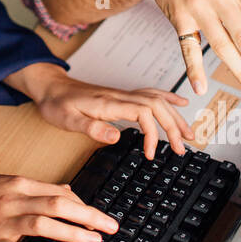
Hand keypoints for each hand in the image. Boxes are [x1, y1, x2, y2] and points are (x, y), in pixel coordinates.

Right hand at [0, 174, 119, 241]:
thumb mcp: (7, 183)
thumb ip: (38, 188)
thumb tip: (67, 192)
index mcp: (19, 184)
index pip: (60, 192)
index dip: (84, 205)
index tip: (101, 217)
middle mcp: (15, 200)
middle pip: (58, 204)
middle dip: (89, 216)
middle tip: (110, 227)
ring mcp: (5, 222)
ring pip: (44, 225)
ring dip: (72, 233)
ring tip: (93, 241)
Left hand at [31, 65, 193, 157]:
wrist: (51, 87)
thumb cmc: (57, 104)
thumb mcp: (66, 120)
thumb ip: (91, 128)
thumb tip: (116, 136)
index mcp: (109, 103)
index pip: (143, 113)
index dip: (153, 133)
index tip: (150, 154)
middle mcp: (120, 96)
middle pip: (157, 106)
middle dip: (173, 127)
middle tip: (182, 149)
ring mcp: (123, 94)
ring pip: (157, 100)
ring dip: (175, 116)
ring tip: (189, 135)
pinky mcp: (122, 96)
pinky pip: (151, 94)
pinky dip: (168, 99)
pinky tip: (180, 104)